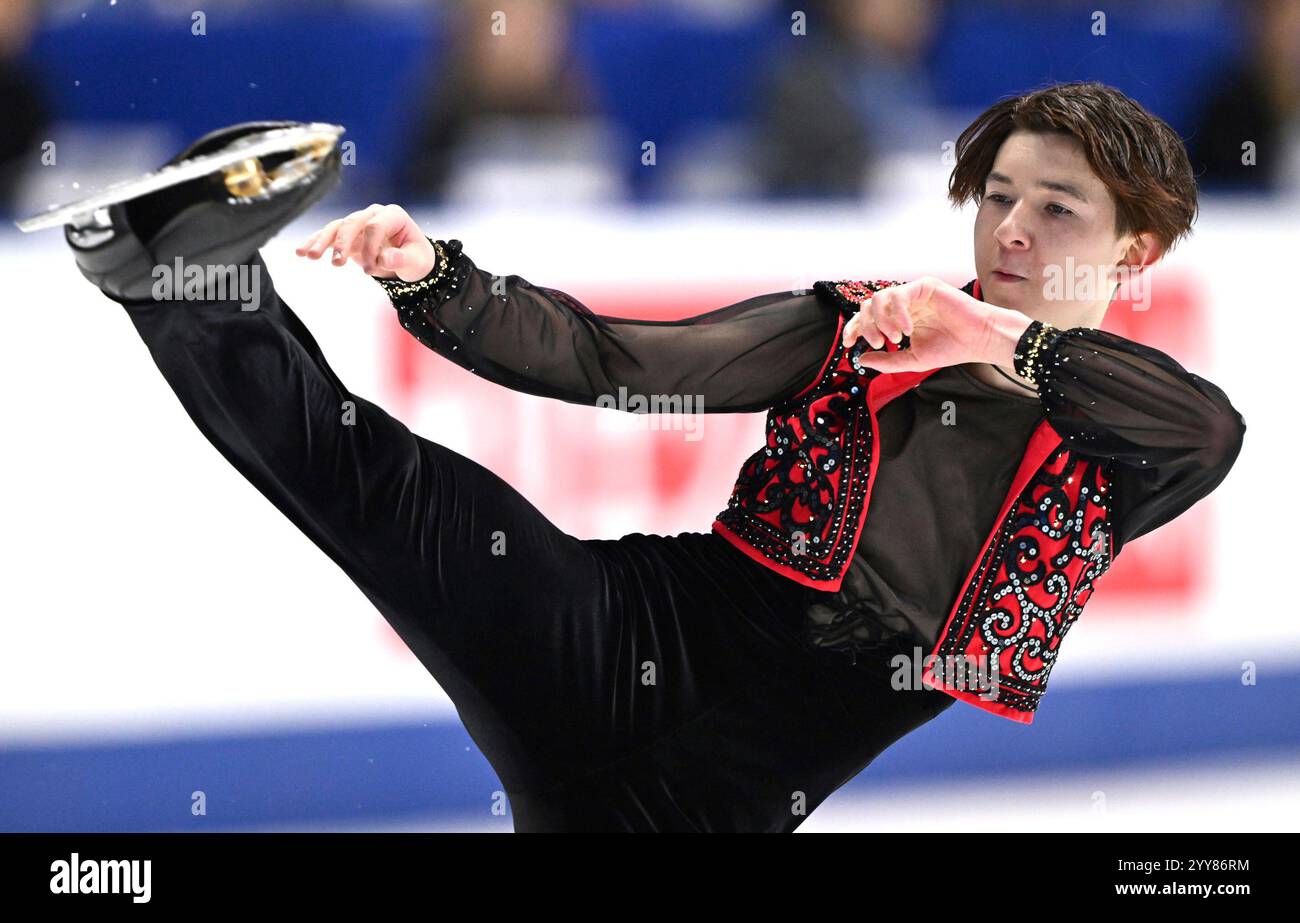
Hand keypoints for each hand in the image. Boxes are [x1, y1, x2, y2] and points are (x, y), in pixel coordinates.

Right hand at [294, 203, 436, 281]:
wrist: (410, 260)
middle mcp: (373, 214)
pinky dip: (315, 242)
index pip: (375, 227)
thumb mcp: (416, 261)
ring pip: (336, 228)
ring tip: (308, 256)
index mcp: (393, 215)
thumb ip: (402, 259)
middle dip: (342, 243)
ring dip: (321, 241)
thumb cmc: (415, 257)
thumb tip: (386, 259)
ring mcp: (358, 223)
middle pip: (352, 223)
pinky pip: (328, 236)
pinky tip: (300, 252)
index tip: (370, 271)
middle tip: (336, 264)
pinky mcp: (347, 235)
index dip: (371, 248)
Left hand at [842, 276, 1031, 372]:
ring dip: (881, 320)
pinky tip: (907, 330)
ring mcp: (913, 294)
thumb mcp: (912, 360)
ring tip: (894, 337)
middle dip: (866, 326)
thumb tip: (860, 360)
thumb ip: (886, 360)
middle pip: (868, 306)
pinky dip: (898, 313)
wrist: (978, 340)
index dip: (854, 328)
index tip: (848, 343)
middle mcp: (903, 305)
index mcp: (898, 319)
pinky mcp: (924, 286)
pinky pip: (900, 295)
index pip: (868, 319)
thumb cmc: (950, 348)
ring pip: (880, 298)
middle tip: (876, 343)